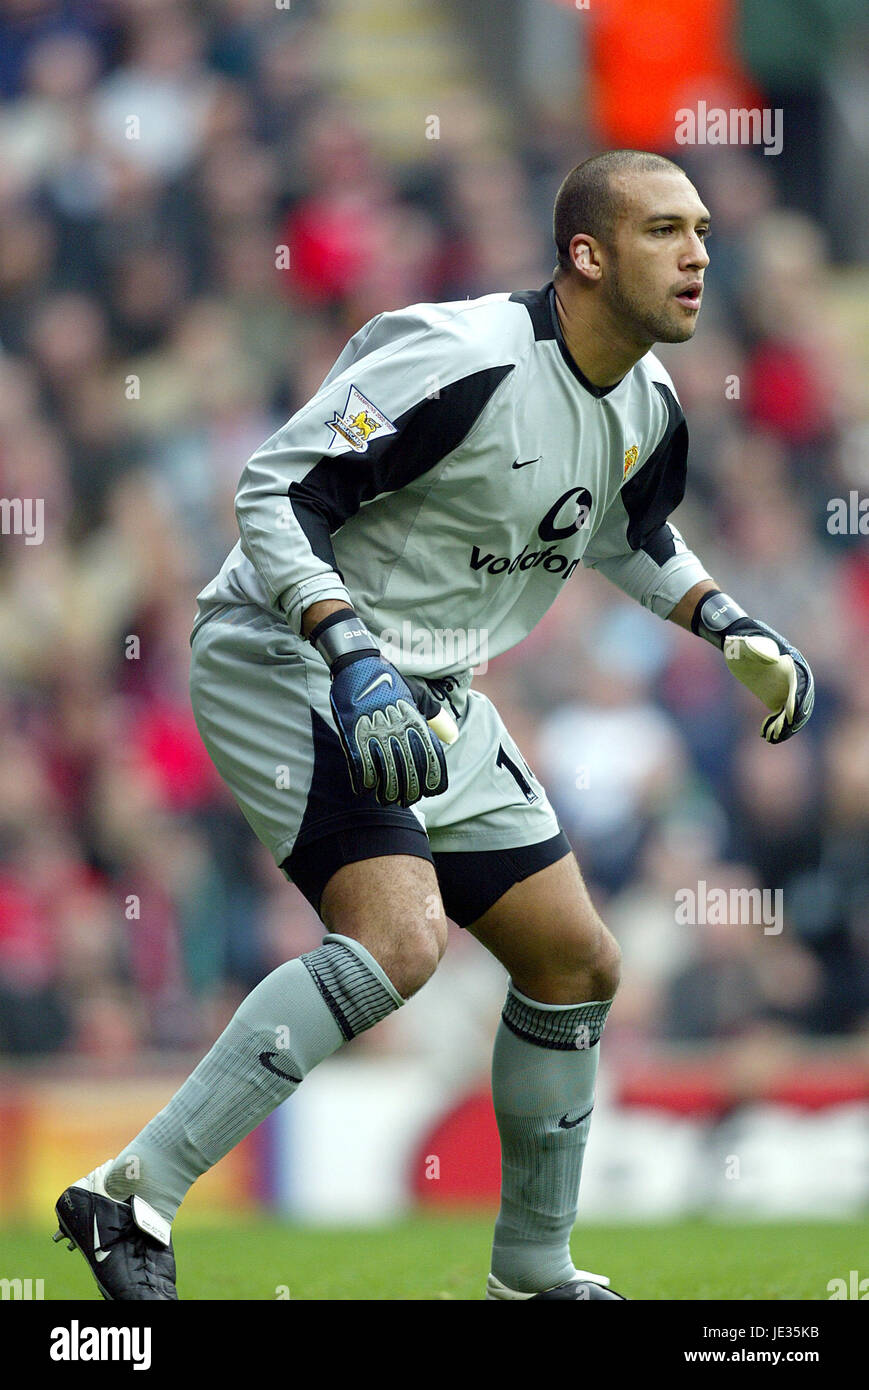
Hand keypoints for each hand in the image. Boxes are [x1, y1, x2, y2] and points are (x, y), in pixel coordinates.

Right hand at [329, 654, 449, 804]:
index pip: (431, 756)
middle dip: (410, 790)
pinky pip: (361, 763)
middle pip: (409, 770)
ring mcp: (375, 732)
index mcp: (415, 721)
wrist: (358, 664)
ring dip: (388, 790)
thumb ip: (435, 717)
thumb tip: (451, 736)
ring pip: (386, 772)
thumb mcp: (417, 695)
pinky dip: (364, 779)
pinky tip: (366, 788)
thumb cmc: (389, 681)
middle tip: (407, 800)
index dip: (433, 778)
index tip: (433, 790)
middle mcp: (398, 729)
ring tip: (388, 799)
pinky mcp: (354, 733)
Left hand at [693, 592, 814, 742]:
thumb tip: (770, 657)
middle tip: (780, 732)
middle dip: (792, 719)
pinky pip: (780, 714)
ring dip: (784, 727)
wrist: (738, 641)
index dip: (796, 701)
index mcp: (791, 663)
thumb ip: (758, 648)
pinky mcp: (776, 696)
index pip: (799, 685)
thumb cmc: (743, 640)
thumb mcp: (748, 642)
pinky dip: (775, 725)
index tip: (789, 716)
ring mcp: (786, 688)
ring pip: (790, 711)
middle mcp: (793, 677)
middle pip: (799, 702)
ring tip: (772, 738)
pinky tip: (765, 734)